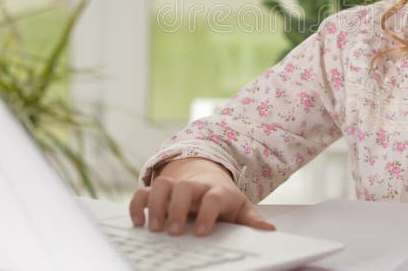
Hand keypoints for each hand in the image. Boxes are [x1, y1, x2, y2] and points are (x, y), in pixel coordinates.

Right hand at [128, 157, 274, 236]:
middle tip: (172, 232)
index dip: (207, 212)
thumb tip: (269, 230)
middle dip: (177, 208)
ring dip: (155, 205)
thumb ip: (252, 219)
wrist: (207, 175)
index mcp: (217, 191)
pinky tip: (137, 223)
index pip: (214, 197)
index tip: (200, 232)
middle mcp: (195, 185)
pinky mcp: (160, 189)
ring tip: (154, 229)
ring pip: (162, 184)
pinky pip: (144, 190)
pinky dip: (137, 205)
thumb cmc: (223, 198)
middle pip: (184, 187)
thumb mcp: (240, 207)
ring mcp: (176, 185)